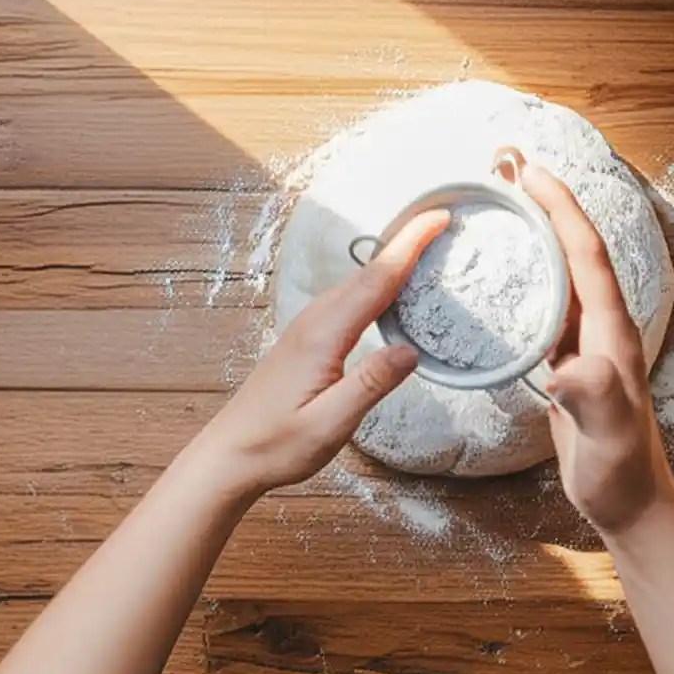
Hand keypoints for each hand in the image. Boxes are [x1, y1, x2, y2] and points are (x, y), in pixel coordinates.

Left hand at [194, 210, 449, 496]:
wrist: (229, 455)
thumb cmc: (276, 445)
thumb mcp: (329, 425)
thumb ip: (370, 385)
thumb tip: (410, 351)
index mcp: (323, 335)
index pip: (377, 280)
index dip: (410, 246)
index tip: (439, 218)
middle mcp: (314, 322)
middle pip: (369, 272)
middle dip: (407, 243)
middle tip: (444, 226)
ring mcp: (307, 327)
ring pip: (357, 283)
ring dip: (392, 263)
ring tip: (427, 251)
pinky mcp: (306, 338)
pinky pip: (348, 299)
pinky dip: (376, 285)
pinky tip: (388, 293)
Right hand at [520, 162, 673, 534]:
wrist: (629, 503)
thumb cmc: (620, 471)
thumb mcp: (608, 436)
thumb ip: (595, 398)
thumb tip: (566, 367)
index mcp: (612, 332)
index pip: (586, 255)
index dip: (562, 210)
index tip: (532, 174)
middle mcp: (603, 328)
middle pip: (575, 251)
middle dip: (548, 205)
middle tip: (509, 171)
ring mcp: (587, 343)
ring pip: (562, 273)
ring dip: (538, 235)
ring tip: (503, 205)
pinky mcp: (570, 362)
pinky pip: (548, 304)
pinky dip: (529, 277)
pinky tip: (505, 275)